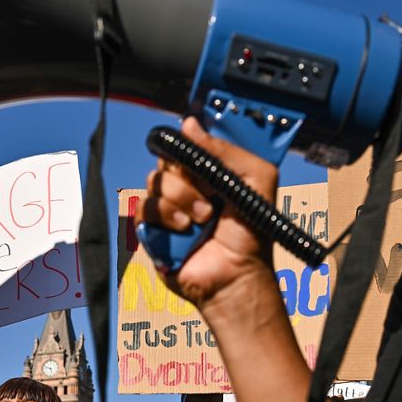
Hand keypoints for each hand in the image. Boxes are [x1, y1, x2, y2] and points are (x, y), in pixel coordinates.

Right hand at [136, 117, 279, 318]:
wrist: (236, 275)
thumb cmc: (251, 235)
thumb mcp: (257, 181)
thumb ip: (228, 151)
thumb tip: (190, 126)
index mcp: (212, 169)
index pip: (191, 138)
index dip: (189, 134)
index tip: (193, 131)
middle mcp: (189, 184)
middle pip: (168, 155)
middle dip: (189, 171)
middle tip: (211, 190)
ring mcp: (169, 205)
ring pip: (156, 180)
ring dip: (183, 198)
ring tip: (204, 219)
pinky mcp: (153, 228)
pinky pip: (144, 207)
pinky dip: (166, 216)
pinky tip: (185, 229)